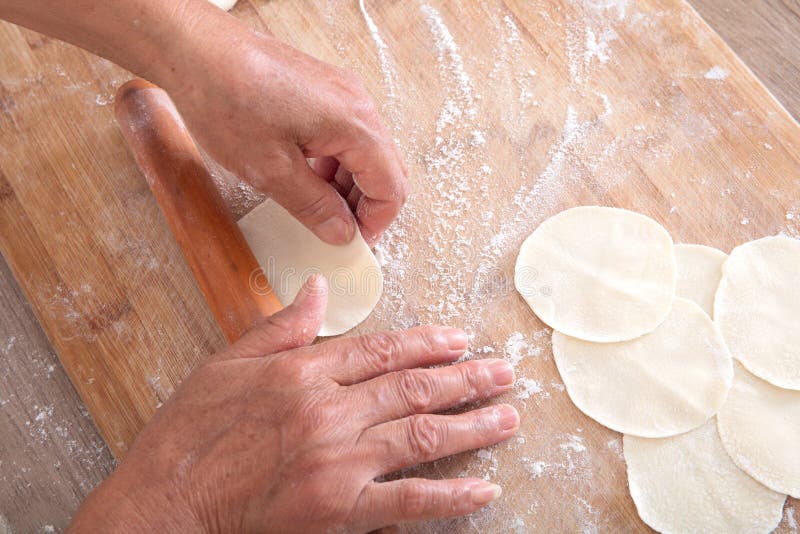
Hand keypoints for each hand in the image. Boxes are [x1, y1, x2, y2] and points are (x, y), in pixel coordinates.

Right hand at [70, 276, 518, 532]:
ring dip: (471, 426)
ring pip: (422, 435)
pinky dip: (450, 497)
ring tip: (507, 418)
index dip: (427, 342)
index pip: (382, 349)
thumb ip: (280, 326)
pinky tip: (482, 491)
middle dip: (466, 379)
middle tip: (503, 373)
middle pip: (413, 387)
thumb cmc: (189, 435)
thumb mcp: (227, 365)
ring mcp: (339, 461)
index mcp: (303, 372)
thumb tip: (318, 289)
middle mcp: (330, 411)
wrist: (165, 504)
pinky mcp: (339, 510)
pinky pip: (408, 500)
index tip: (460, 339)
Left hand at [154, 3, 406, 245]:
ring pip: (365, 152)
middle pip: (385, 168)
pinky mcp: (323, 89)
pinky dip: (335, 162)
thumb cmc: (227, 99)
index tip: (354, 244)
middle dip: (365, 205)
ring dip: (348, 185)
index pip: (391, 186)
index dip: (376, 222)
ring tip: (316, 208)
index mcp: (355, 124)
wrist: (194, 50)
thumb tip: (341, 232)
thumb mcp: (271, 171)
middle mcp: (357, 103)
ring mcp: (342, 92)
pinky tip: (306, 177)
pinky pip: (345, 134)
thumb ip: (315, 207)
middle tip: (337, 232)